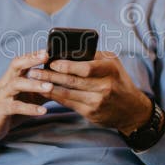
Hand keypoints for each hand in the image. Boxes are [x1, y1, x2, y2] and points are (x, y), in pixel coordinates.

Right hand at [0, 50, 53, 143]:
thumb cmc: (10, 110)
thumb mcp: (27, 98)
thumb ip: (41, 90)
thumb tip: (62, 83)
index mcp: (11, 78)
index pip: (21, 61)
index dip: (33, 55)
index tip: (47, 50)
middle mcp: (5, 83)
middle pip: (16, 65)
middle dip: (31, 60)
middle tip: (46, 57)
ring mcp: (2, 96)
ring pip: (16, 84)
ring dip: (34, 84)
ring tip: (50, 87)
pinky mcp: (1, 110)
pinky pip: (15, 107)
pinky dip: (30, 108)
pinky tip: (43, 111)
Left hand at [29, 51, 152, 133]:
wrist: (131, 110)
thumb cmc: (118, 80)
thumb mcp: (113, 64)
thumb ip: (93, 56)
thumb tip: (68, 50)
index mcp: (110, 70)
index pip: (85, 68)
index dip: (66, 65)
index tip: (51, 61)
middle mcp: (105, 87)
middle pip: (72, 81)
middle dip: (50, 75)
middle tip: (33, 70)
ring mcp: (97, 102)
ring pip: (67, 94)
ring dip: (48, 87)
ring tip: (33, 81)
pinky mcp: (91, 113)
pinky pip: (68, 103)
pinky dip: (54, 96)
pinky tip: (44, 91)